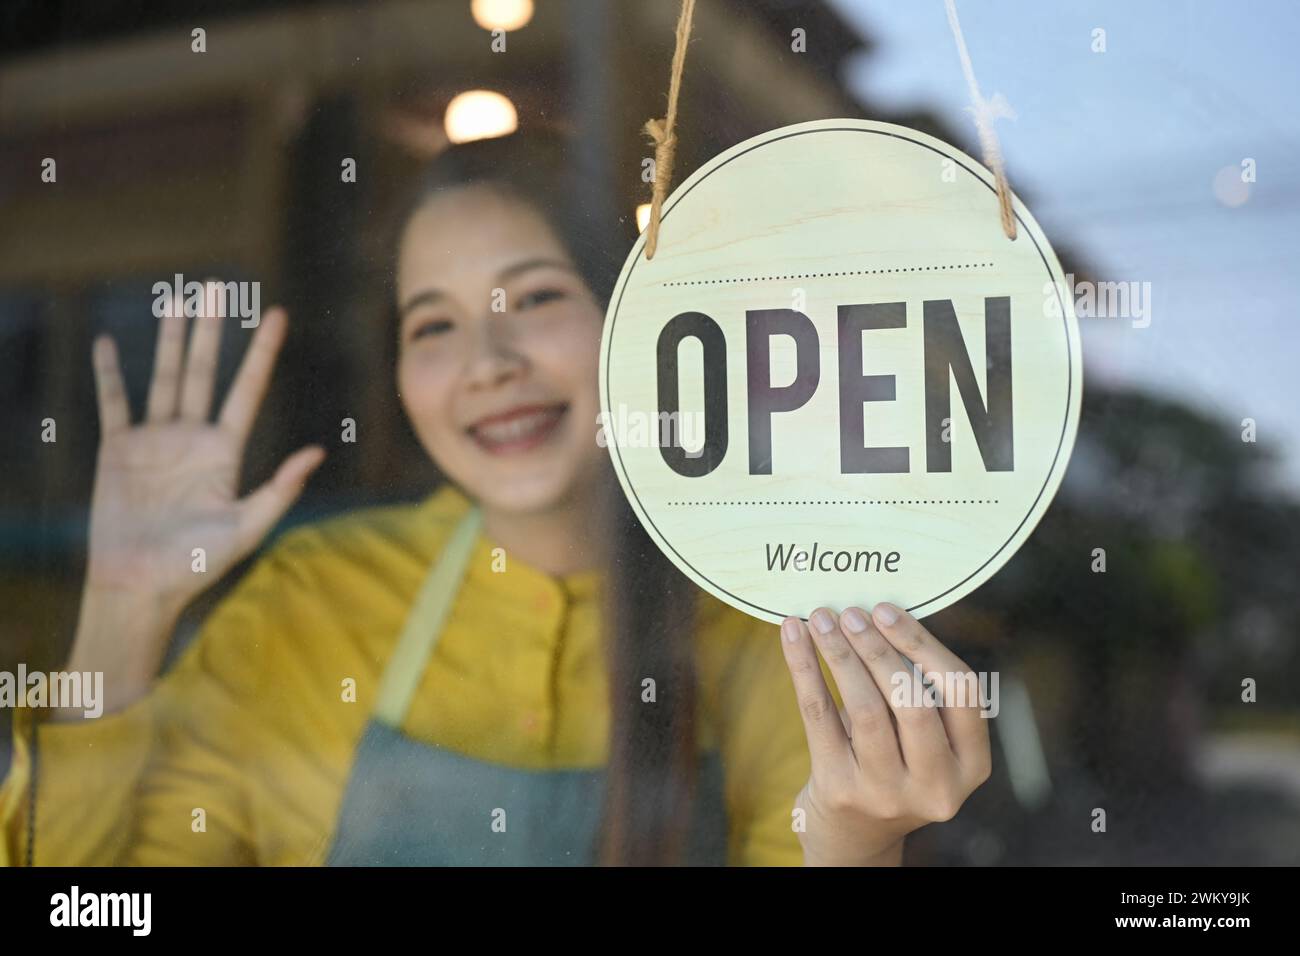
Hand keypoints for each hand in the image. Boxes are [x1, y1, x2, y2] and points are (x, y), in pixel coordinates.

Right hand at [61, 293, 323, 715]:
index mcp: (225, 451)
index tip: (277, 313)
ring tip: (178, 299)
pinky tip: (108, 341)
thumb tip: (318, 451)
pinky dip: (110, 373)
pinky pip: (113, 403)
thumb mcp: (247, 528)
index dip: (262, 352)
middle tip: (219, 287)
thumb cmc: (197, 566)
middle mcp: (192, 438)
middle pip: (204, 372)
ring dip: (169, 339)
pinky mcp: (117, 451)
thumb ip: (280, 489)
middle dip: (211, 331)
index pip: (247, 389)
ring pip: (164, 377)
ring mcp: (154, 441)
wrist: (140, 587)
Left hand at [779, 603, 992, 865]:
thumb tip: (877, 614)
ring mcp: (888, 794)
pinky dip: (805, 668)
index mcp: (971, 764)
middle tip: (852, 613)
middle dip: (878, 647)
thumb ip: (918, 690)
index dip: (924, 644)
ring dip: (840, 653)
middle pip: (912, 699)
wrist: (855, 836)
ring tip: (822, 619)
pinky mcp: (841, 790)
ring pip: (865, 707)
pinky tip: (794, 637)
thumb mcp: (925, 740)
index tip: (888, 610)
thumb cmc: (892, 763)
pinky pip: (820, 716)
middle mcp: (937, 785)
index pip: (962, 691)